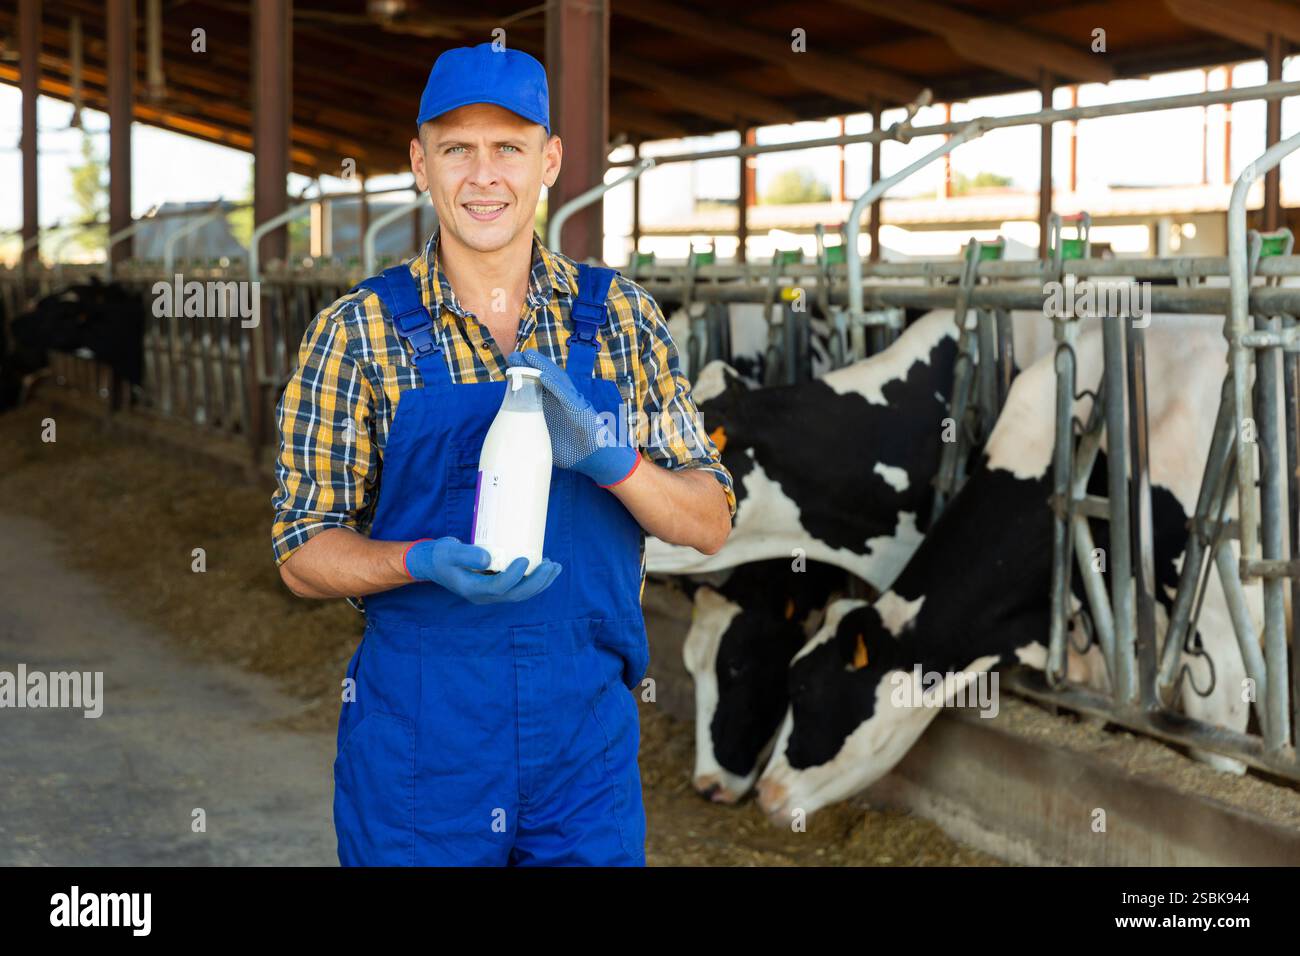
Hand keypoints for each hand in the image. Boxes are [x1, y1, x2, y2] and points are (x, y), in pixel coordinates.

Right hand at [402, 537, 561, 603]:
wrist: (434, 563)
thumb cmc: (440, 556)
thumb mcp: (449, 552)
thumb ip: (466, 554)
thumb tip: (489, 558)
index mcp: (473, 590)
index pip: (499, 588)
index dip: (515, 576)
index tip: (525, 558)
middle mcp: (485, 596)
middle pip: (516, 595)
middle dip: (537, 581)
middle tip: (552, 564)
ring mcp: (491, 593)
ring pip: (521, 594)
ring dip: (541, 582)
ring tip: (555, 567)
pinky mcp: (496, 586)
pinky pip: (519, 588)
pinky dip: (534, 579)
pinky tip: (545, 567)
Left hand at [506, 349, 639, 486]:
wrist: (599, 462)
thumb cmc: (575, 454)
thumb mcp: (548, 442)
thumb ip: (535, 435)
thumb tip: (515, 439)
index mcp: (555, 407)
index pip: (538, 386)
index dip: (525, 374)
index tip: (509, 367)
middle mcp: (564, 401)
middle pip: (546, 378)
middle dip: (530, 365)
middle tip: (513, 356)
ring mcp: (573, 403)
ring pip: (557, 380)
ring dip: (542, 367)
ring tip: (528, 356)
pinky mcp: (580, 410)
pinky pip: (566, 395)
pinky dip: (555, 385)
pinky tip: (543, 376)